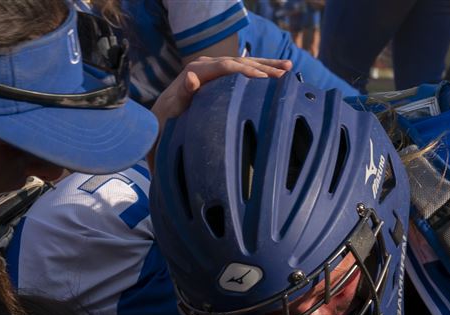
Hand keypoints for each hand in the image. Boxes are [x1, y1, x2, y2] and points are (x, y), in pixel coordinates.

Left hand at [150, 56, 290, 139]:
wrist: (161, 116)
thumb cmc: (167, 117)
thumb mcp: (173, 108)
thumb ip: (183, 93)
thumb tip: (191, 77)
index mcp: (197, 71)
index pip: (228, 67)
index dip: (248, 71)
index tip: (266, 78)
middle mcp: (206, 65)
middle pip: (240, 62)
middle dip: (263, 67)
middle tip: (285, 72)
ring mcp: (212, 68)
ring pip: (244, 63)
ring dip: (267, 65)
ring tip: (288, 67)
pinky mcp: (217, 75)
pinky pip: (241, 71)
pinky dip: (259, 70)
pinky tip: (276, 72)